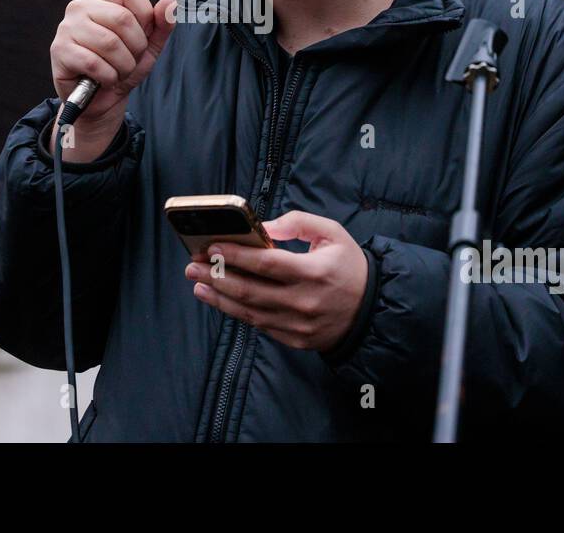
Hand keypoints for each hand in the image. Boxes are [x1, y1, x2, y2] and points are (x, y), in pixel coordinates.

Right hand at [49, 0, 177, 159]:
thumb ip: (161, 24)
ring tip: (117, 71)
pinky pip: (93, 63)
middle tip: (129, 60)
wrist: (101, 101)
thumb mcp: (149, 46)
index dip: (145, 16)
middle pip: (122, 18)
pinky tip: (104, 79)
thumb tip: (169, 2)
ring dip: (123, 65)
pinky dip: (107, 77)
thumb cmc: (121, 67)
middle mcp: (81, 7)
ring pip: (109, 43)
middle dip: (135, 47)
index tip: (141, 36)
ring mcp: (67, 28)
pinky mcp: (60, 50)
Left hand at [184, 211, 368, 351]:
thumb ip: (298, 223)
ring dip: (219, 298)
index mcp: (314, 272)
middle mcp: (304, 301)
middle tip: (192, 266)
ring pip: (249, 312)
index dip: (236, 255)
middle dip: (216, 276)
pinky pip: (259, 325)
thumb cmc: (348, 266)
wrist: (371, 309)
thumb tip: (263, 227)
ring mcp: (298, 324)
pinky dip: (237, 312)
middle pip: (250, 290)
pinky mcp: (295, 339)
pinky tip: (221, 300)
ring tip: (198, 284)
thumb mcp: (332, 233)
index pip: (266, 263)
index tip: (211, 247)